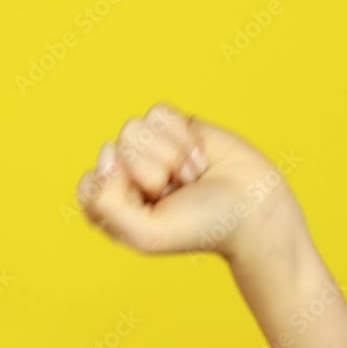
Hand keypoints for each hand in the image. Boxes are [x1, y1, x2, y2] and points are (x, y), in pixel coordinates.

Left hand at [76, 103, 306, 261]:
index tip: (149, 206)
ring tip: (190, 177)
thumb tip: (106, 153)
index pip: (91, 183)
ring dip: (170, 154)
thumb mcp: (145, 234)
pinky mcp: (174, 127)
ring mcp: (151, 149)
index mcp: (114, 206)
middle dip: (152, 171)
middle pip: (114, 149)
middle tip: (177, 193)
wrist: (255, 208)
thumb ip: (105, 204)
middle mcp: (127, 175)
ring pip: (134, 127)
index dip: (120, 190)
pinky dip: (182, 136)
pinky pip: (158, 113)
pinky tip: (199, 158)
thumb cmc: (201, 226)